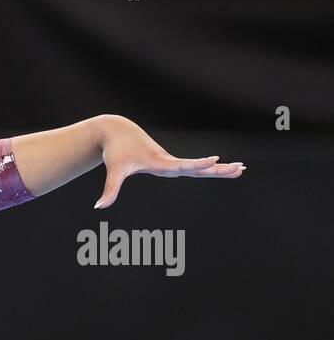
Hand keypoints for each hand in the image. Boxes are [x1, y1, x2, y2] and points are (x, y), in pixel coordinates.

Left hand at [94, 115, 244, 208]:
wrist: (116, 131)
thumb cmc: (115, 152)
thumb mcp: (113, 171)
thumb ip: (109, 190)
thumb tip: (99, 207)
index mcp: (158, 162)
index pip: (180, 165)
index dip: (196, 164)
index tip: (214, 160)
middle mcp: (167, 161)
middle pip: (196, 166)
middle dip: (218, 169)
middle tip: (239, 168)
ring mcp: (170, 162)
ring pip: (198, 166)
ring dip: (219, 169)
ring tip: (241, 169)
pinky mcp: (169, 162)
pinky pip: (192, 166)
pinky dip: (207, 168)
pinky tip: (222, 168)